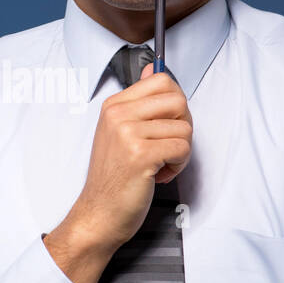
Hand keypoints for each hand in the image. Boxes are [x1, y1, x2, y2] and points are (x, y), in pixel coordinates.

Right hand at [43, 62, 191, 282]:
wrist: (99, 213)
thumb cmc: (113, 178)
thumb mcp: (119, 133)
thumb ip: (138, 102)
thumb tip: (151, 69)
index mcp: (114, 105)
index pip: (161, 79)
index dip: (175, 104)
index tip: (165, 125)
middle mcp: (118, 114)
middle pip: (178, 100)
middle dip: (183, 127)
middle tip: (167, 147)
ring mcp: (128, 133)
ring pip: (184, 128)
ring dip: (180, 152)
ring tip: (160, 165)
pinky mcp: (140, 155)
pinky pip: (182, 149)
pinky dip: (178, 166)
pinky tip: (159, 175)